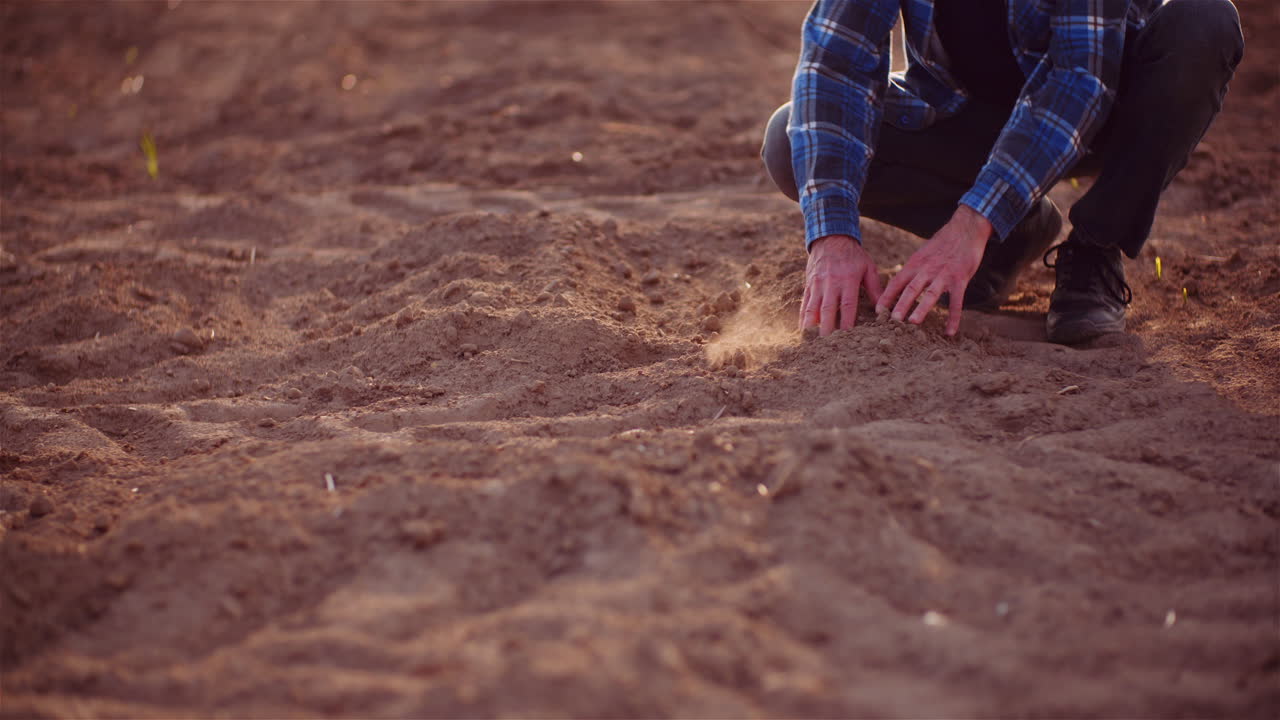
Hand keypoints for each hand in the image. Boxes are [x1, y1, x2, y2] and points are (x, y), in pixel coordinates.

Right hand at [800, 235, 882, 336]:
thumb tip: (883, 308)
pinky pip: (805, 302)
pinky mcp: (809, 284)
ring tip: (811, 341)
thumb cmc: (853, 255)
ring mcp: (817, 284)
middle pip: (828, 310)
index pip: (847, 305)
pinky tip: (803, 328)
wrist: (831, 238)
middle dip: (827, 328)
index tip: (848, 337)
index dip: (847, 322)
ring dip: (812, 325)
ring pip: (813, 307)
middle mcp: (830, 283)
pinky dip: (803, 316)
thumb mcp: (868, 267)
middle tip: (828, 346)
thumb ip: (875, 288)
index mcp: (847, 280)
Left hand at [876, 205, 989, 335]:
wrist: (965, 229)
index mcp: (915, 264)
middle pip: (911, 289)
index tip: (877, 310)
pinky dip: (953, 317)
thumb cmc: (942, 243)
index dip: (887, 296)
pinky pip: (956, 302)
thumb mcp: (923, 253)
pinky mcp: (960, 279)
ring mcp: (944, 275)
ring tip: (913, 322)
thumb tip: (901, 284)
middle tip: (892, 320)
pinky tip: (950, 332)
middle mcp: (927, 270)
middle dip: (900, 304)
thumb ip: (913, 269)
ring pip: (931, 294)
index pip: (897, 281)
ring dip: (922, 308)